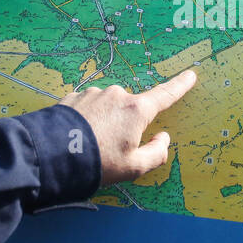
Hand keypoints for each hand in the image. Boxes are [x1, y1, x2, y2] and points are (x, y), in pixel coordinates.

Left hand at [59, 68, 196, 184]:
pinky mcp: (73, 97)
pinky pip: (87, 108)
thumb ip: (156, 153)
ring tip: (88, 146)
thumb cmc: (98, 163)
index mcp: (136, 110)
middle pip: (130, 109)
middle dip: (125, 126)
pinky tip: (76, 137)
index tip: (190, 75)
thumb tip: (162, 138)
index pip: (165, 95)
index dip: (180, 86)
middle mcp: (117, 95)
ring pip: (107, 108)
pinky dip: (86, 120)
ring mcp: (94, 94)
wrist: (51, 154)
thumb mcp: (133, 167)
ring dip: (103, 123)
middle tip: (110, 150)